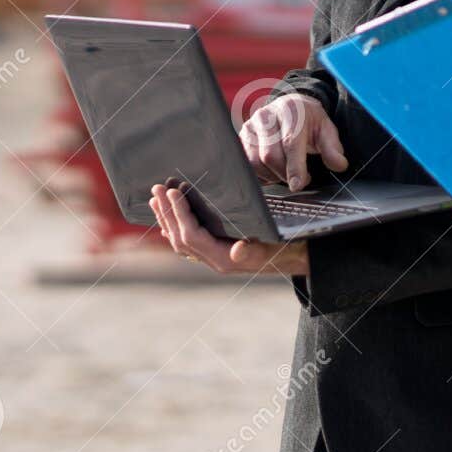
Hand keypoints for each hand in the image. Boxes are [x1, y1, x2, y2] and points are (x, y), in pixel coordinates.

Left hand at [150, 182, 308, 275]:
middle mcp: (215, 261)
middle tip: (157, 190)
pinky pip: (189, 242)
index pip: (192, 236)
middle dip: (167, 213)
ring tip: (155, 199)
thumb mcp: (275, 246)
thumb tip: (237, 251)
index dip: (180, 214)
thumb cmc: (287, 248)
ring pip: (181, 240)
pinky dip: (176, 228)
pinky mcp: (216, 251)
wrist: (296, 257)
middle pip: (180, 238)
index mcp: (225, 260)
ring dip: (167, 218)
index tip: (173, 192)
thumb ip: (255, 251)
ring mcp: (214, 257)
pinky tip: (168, 220)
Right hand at [240, 92, 346, 191]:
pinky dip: (260, 174)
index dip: (294, 166)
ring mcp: (250, 126)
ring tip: (286, 172)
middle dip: (285, 174)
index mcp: (291, 110)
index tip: (298, 184)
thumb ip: (333, 147)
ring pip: (255, 162)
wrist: (289, 107)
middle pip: (269, 155)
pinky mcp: (241, 138)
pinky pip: (246, 164)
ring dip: (272, 175)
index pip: (290, 142)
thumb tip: (339, 165)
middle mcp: (266, 116)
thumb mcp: (326, 129)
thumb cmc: (307, 121)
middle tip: (300, 179)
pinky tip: (273, 171)